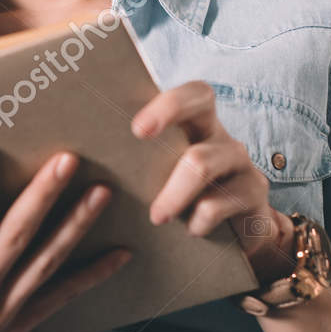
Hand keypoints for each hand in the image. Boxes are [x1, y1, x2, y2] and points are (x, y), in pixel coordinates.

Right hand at [0, 142, 130, 331]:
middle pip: (11, 242)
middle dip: (40, 200)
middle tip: (66, 160)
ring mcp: (0, 315)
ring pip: (44, 265)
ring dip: (75, 228)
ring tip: (101, 192)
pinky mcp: (18, 328)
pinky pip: (61, 299)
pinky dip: (92, 277)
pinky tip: (122, 253)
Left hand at [130, 79, 295, 282]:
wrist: (236, 239)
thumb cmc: (184, 204)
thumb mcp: (162, 181)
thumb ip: (135, 166)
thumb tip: (76, 160)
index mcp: (197, 127)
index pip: (191, 93)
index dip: (167, 101)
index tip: (136, 127)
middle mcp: (220, 136)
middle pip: (203, 101)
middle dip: (167, 111)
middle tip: (137, 135)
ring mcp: (241, 163)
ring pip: (202, 162)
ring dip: (173, 191)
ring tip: (156, 217)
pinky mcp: (254, 195)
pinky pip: (218, 204)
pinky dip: (197, 221)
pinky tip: (190, 231)